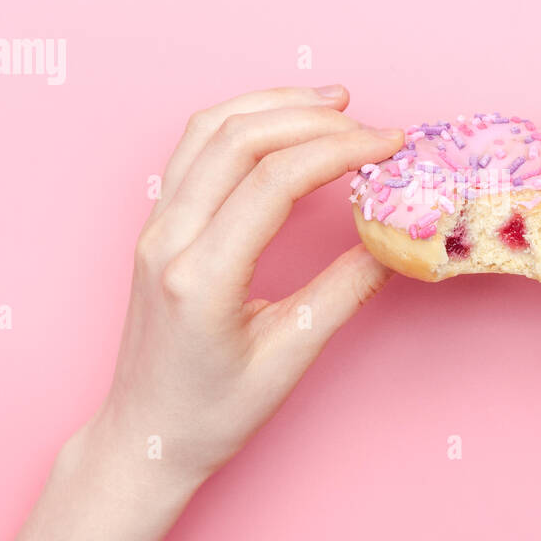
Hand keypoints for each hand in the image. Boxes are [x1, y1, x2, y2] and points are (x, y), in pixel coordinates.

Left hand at [0, 84, 402, 540]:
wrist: (145, 437)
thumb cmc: (212, 413)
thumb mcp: (288, 360)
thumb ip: (342, 291)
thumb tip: (396, 240)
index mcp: (201, 277)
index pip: (273, 181)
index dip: (338, 151)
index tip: (390, 146)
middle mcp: (168, 240)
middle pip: (239, 140)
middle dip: (314, 120)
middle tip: (372, 128)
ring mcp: (155, 227)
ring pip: (209, 131)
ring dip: (274, 106)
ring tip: (333, 103)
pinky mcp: (157, 225)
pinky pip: (194, 149)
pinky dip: (243, 122)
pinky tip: (282, 123)